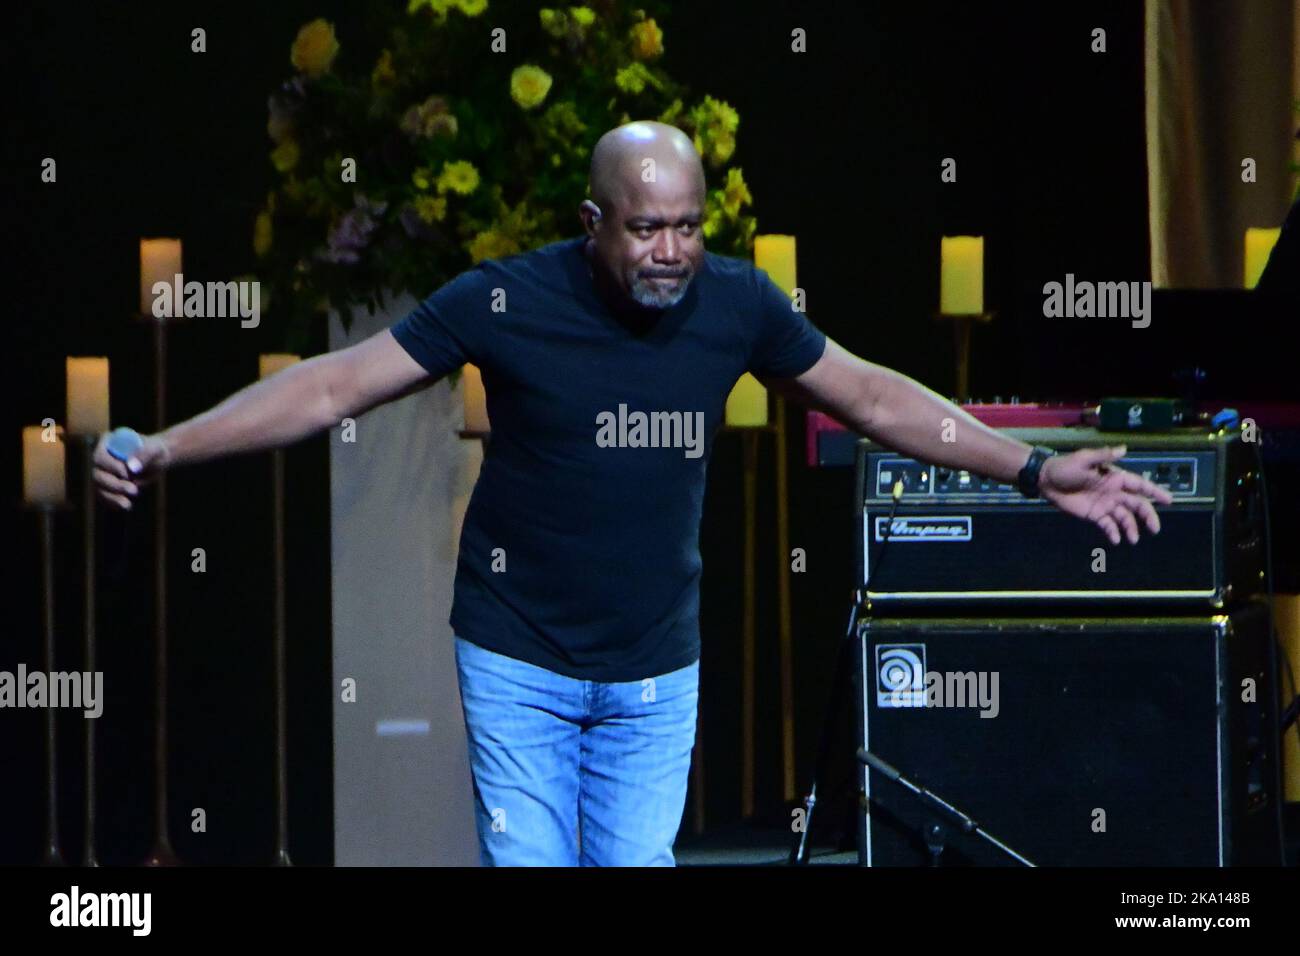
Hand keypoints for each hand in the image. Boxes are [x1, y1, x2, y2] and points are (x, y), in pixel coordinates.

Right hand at [92, 431, 171, 510]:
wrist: (158, 460)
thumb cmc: (155, 450)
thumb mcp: (154, 449)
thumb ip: (144, 455)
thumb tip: (131, 468)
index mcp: (107, 443)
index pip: (100, 457)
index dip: (111, 467)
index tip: (127, 473)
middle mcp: (100, 458)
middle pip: (97, 474)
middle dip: (114, 485)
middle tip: (134, 490)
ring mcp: (102, 473)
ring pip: (99, 487)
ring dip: (112, 496)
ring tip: (128, 504)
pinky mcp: (107, 485)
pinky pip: (105, 496)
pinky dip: (113, 503)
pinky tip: (125, 506)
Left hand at [1038, 445, 1173, 544]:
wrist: (1046, 481)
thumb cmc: (1065, 467)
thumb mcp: (1084, 459)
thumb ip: (1104, 456)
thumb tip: (1123, 449)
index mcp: (1115, 478)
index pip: (1139, 485)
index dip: (1154, 492)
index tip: (1168, 500)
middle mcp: (1114, 492)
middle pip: (1136, 505)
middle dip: (1147, 516)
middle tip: (1155, 528)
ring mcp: (1105, 504)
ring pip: (1124, 517)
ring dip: (1131, 528)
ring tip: (1134, 539)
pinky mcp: (1094, 515)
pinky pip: (1108, 525)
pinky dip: (1113, 532)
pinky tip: (1116, 540)